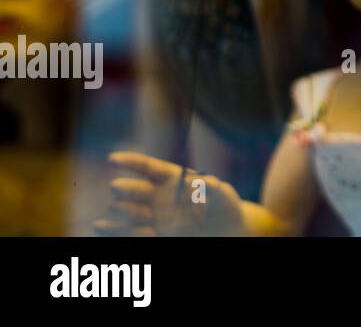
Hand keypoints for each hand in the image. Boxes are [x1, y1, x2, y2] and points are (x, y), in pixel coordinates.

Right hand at [93, 152, 245, 236]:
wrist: (227, 232)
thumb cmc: (224, 206)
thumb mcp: (223, 195)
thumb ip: (213, 189)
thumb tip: (202, 182)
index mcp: (173, 180)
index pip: (148, 167)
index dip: (131, 162)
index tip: (112, 158)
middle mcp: (159, 197)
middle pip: (136, 190)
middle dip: (126, 188)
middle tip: (116, 187)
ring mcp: (155, 217)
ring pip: (129, 212)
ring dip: (118, 212)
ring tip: (107, 213)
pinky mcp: (156, 235)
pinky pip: (131, 232)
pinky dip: (116, 230)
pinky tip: (100, 226)